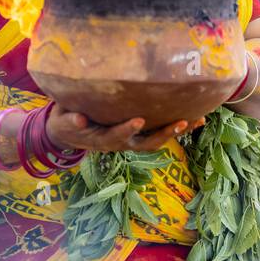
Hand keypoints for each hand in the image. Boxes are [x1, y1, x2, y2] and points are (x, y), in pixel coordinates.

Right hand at [46, 103, 187, 153]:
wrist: (69, 132)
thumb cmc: (65, 121)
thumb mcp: (62, 120)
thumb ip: (69, 119)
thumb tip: (78, 119)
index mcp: (100, 139)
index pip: (115, 136)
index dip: (126, 130)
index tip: (138, 120)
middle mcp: (120, 143)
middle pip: (145, 143)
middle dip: (164, 134)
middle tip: (181, 122)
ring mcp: (130, 141)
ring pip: (157, 140)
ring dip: (176, 132)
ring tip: (197, 120)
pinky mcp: (137, 135)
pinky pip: (159, 133)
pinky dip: (176, 128)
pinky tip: (195, 117)